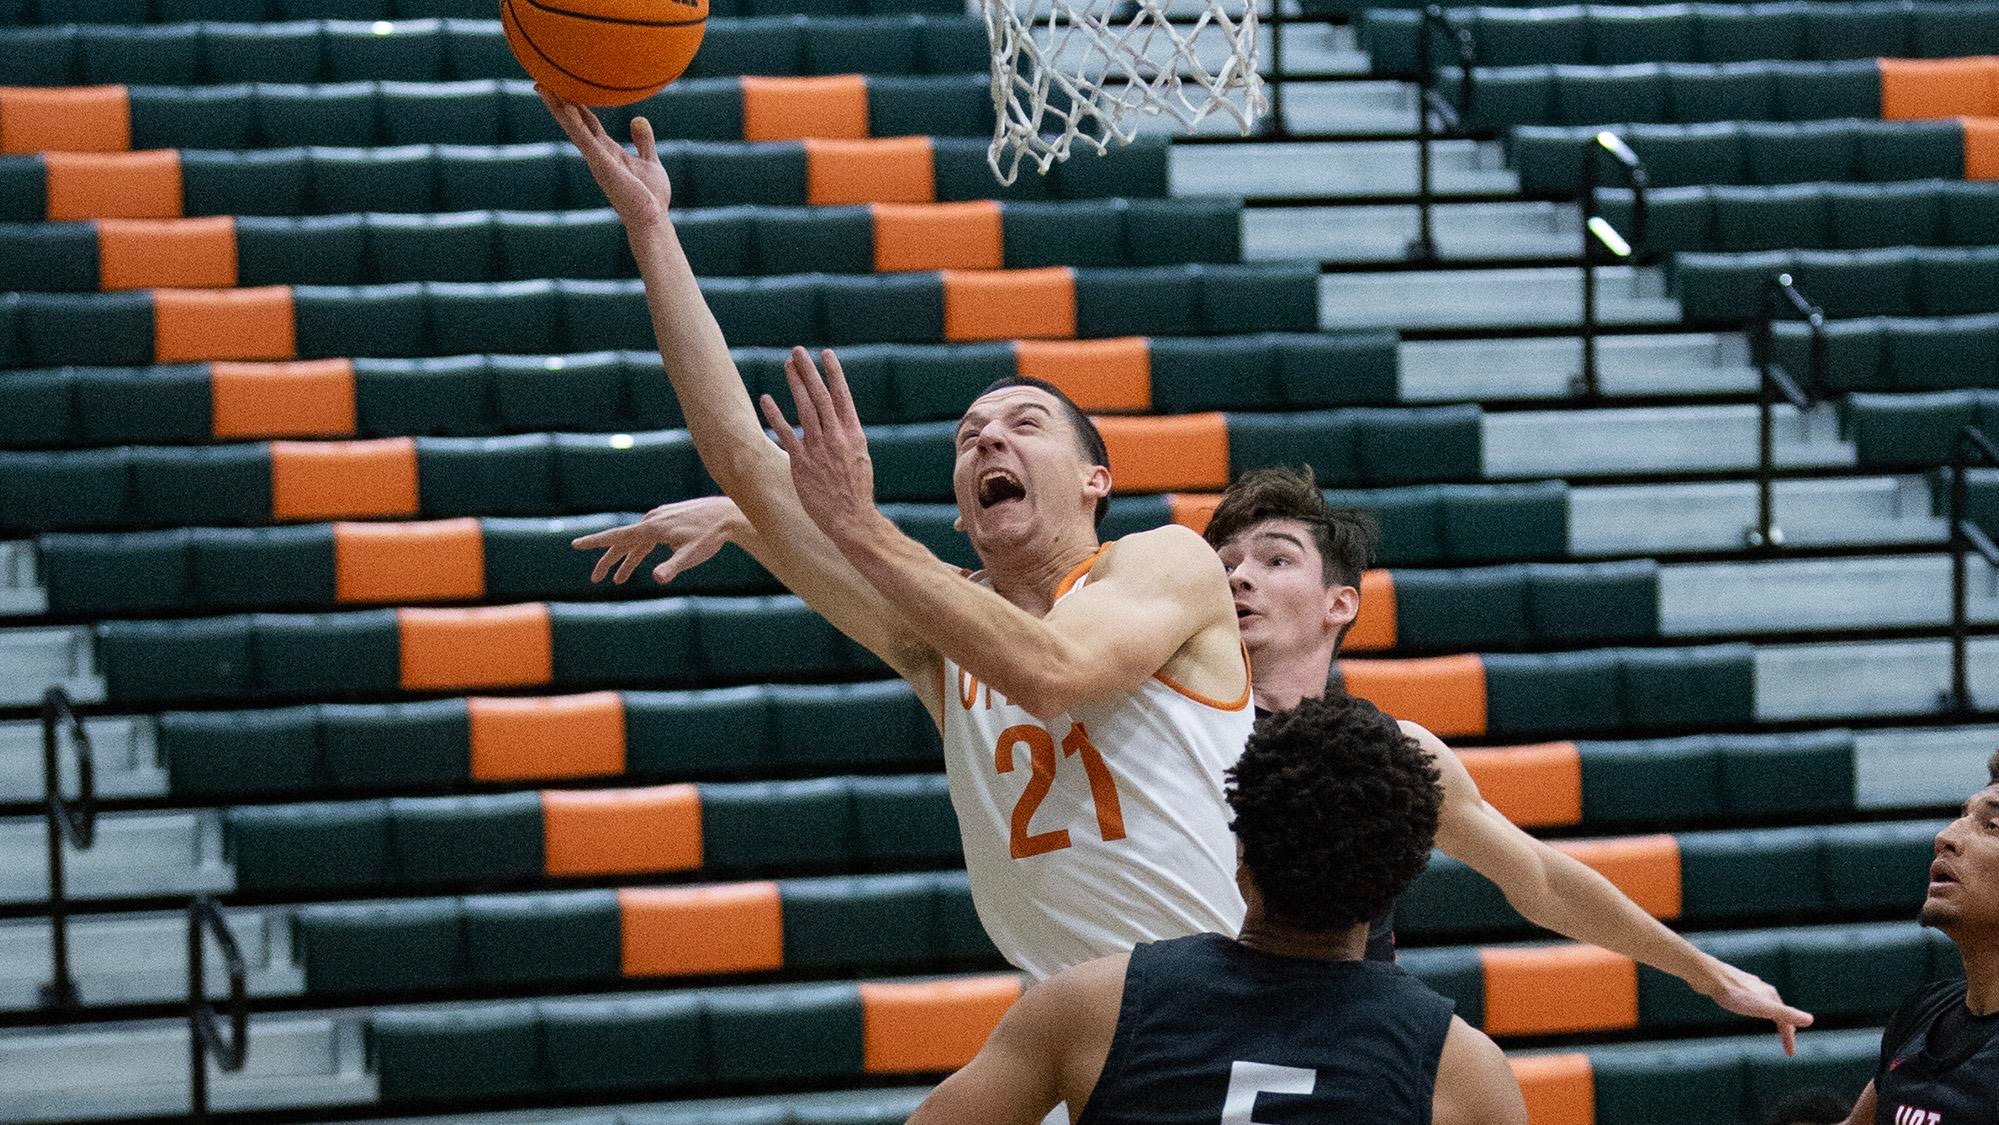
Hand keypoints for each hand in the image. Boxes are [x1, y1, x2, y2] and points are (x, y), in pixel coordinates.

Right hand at [537, 86, 670, 227]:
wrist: (652, 218)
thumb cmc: (651, 196)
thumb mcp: (650, 161)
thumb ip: (644, 141)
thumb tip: (638, 119)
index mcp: (608, 150)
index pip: (587, 122)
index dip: (576, 105)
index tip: (564, 87)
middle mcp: (597, 153)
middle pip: (573, 122)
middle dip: (558, 103)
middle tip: (541, 82)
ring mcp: (597, 158)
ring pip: (573, 128)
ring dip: (558, 108)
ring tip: (543, 87)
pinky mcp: (602, 164)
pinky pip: (586, 139)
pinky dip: (575, 122)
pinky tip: (565, 106)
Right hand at [571, 497, 744, 585]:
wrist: (727, 515)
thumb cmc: (710, 536)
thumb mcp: (691, 555)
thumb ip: (673, 567)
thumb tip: (658, 579)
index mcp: (652, 528)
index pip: (617, 536)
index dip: (595, 541)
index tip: (575, 544)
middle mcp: (652, 521)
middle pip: (623, 542)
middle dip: (608, 561)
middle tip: (596, 579)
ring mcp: (659, 519)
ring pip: (635, 542)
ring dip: (625, 561)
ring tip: (617, 580)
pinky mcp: (668, 520)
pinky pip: (647, 538)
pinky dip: (639, 551)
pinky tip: (637, 562)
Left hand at [758, 346, 881, 543]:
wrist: (851, 519)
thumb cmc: (856, 491)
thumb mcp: (860, 459)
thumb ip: (848, 438)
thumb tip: (840, 422)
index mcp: (854, 434)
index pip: (842, 396)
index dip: (833, 373)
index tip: (826, 354)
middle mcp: (836, 437)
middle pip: (820, 396)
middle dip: (809, 371)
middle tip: (798, 351)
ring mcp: (818, 448)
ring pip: (804, 409)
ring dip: (795, 385)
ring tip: (787, 366)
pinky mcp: (801, 463)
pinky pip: (785, 433)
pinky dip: (775, 415)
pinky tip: (766, 399)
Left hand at [1700, 963, 1813, 1055]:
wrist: (1708, 976)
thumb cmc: (1734, 994)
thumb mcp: (1763, 1007)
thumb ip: (1786, 1014)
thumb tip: (1811, 1020)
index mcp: (1771, 996)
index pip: (1786, 1020)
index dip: (1789, 1038)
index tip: (1790, 1054)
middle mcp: (1762, 989)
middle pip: (1778, 1010)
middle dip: (1784, 1026)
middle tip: (1786, 1041)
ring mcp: (1748, 986)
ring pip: (1764, 1002)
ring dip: (1771, 1014)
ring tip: (1771, 1021)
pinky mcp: (1733, 985)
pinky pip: (1749, 997)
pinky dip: (1754, 1006)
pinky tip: (1746, 1004)